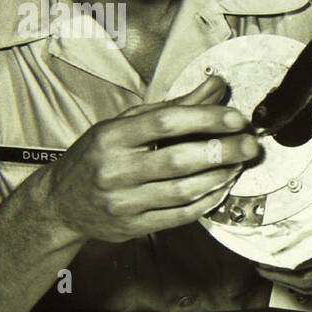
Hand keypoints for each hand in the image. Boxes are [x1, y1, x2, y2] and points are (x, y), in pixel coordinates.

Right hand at [44, 76, 261, 244]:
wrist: (59, 203)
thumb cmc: (99, 156)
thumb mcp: (125, 124)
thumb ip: (173, 107)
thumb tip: (217, 85)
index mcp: (111, 136)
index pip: (166, 122)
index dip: (206, 118)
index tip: (236, 118)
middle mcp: (115, 169)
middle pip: (179, 159)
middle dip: (223, 151)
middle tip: (251, 144)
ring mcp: (122, 202)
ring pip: (183, 190)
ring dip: (220, 177)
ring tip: (240, 164)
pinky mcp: (132, 226)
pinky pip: (180, 215)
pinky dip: (208, 201)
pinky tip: (223, 187)